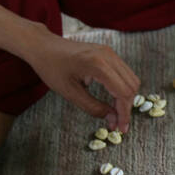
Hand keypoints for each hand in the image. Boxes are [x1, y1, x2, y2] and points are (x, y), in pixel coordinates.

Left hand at [22, 30, 139, 132]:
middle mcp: (108, 56)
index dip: (124, 113)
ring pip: (131, 79)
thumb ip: (93, 107)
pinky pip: (124, 73)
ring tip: (115, 113)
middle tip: (118, 124)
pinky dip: (122, 88)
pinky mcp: (108, 53)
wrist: (43, 46)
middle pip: (131, 86)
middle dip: (127, 107)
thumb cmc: (51, 67)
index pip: (123, 92)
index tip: (121, 128)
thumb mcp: (70, 93)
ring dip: (126, 98)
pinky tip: (112, 99)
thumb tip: (112, 120)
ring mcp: (110, 52)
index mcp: (98, 65)